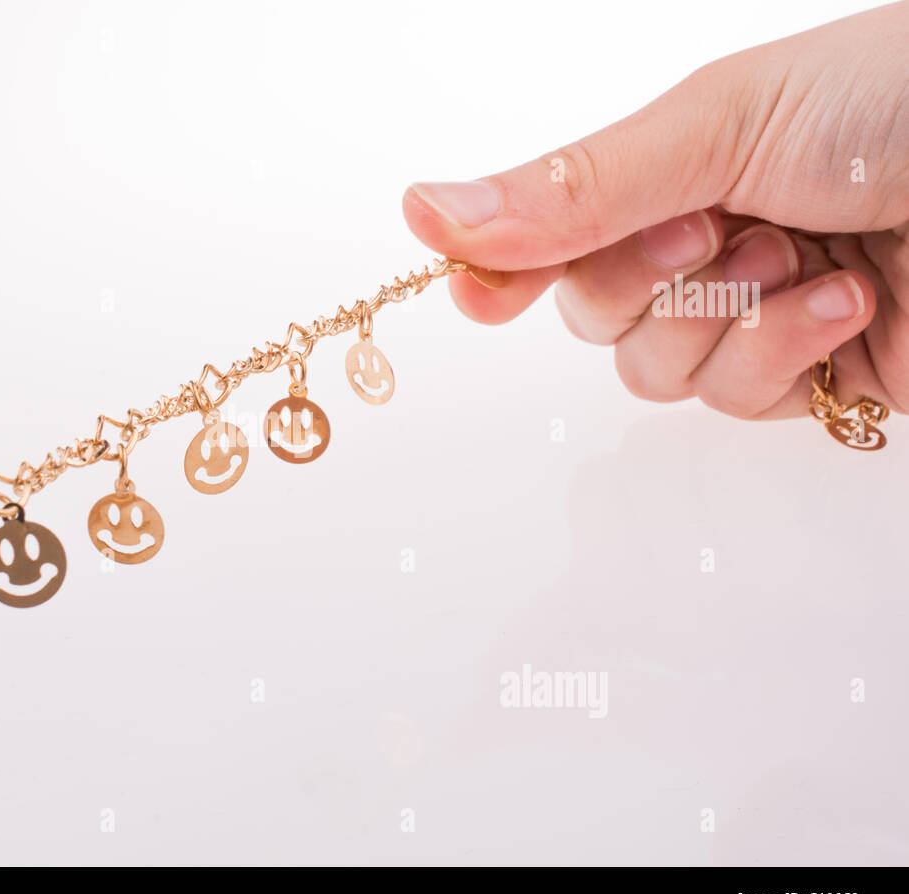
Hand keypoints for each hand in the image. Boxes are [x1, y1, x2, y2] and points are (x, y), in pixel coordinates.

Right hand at [403, 2, 908, 419]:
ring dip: (717, 320)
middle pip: (592, 314)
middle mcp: (707, 235)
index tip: (473, 292)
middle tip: (704, 229)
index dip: (505, 265)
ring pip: (655, 371)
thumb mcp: (716, 126)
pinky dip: (777, 353)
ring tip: (794, 258)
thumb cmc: (901, 99)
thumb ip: (573, 188)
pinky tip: (839, 300)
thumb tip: (428, 212)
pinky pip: (735, 398)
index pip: (553, 231)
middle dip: (638, 281)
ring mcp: (756, 307)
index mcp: (677, 161)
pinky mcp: (814, 371)